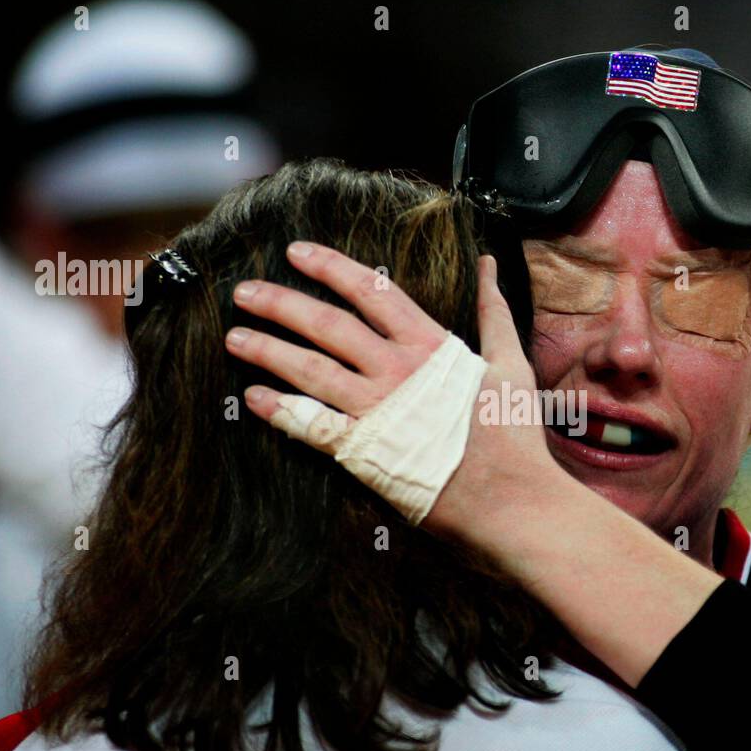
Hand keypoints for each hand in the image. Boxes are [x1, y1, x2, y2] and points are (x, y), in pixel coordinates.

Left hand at [226, 242, 560, 545]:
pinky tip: (252, 397)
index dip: (330, 266)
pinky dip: (279, 410)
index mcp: (431, 345)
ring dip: (268, 350)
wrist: (514, 498)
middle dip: (281, 303)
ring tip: (235, 338)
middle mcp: (398, 371)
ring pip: (310, 370)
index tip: (295, 252)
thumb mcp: (510, 361)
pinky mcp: (365, 453)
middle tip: (244, 292)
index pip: (372, 290)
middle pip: (328, 325)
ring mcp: (378, 411)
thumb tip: (489, 264)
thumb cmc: (515, 434)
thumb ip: (493, 310)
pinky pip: (311, 426)